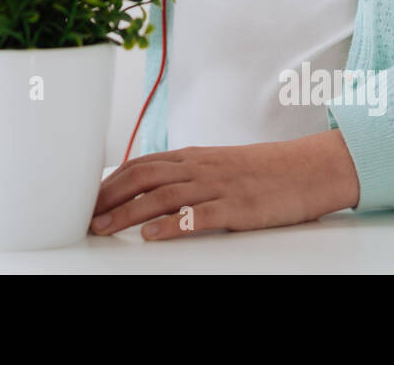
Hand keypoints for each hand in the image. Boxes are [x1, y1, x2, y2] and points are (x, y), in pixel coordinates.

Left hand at [89, 130, 360, 240]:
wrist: (307, 169)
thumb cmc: (262, 171)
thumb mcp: (217, 165)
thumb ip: (186, 174)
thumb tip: (150, 188)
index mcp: (193, 157)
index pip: (141, 164)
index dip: (111, 181)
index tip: (88, 198)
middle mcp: (199, 168)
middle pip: (143, 177)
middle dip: (110, 196)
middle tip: (86, 216)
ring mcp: (217, 186)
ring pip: (162, 196)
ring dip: (129, 212)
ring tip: (104, 227)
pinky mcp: (236, 208)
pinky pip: (198, 215)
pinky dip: (172, 225)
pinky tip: (152, 235)